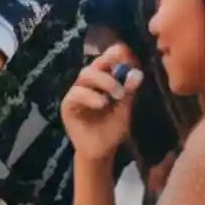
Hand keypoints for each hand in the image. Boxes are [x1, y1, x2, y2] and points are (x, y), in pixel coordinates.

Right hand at [60, 43, 143, 160]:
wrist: (101, 151)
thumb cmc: (112, 129)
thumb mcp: (124, 109)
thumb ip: (128, 91)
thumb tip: (136, 73)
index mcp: (103, 81)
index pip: (107, 61)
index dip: (115, 54)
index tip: (126, 52)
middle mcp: (88, 83)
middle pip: (95, 64)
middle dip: (110, 64)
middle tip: (125, 74)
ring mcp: (77, 92)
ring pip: (85, 75)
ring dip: (104, 81)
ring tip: (117, 95)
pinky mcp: (68, 105)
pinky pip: (76, 94)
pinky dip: (90, 96)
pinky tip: (102, 103)